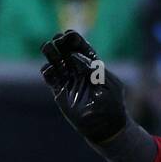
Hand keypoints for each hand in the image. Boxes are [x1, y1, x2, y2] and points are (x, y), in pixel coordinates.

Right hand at [41, 30, 126, 144]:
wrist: (106, 126)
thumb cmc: (112, 104)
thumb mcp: (109, 84)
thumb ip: (95, 70)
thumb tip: (76, 56)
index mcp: (92, 65)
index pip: (80, 47)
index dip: (74, 39)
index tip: (69, 35)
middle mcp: (78, 69)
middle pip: (65, 50)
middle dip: (60, 42)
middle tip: (58, 40)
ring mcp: (68, 79)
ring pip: (55, 60)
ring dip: (50, 52)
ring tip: (49, 47)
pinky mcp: (59, 91)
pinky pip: (50, 77)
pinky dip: (47, 70)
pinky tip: (50, 68)